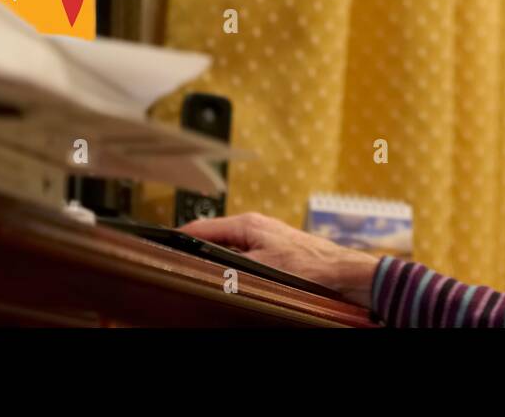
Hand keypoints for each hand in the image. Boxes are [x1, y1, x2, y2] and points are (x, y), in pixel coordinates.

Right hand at [179, 212, 380, 307]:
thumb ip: (230, 264)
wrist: (343, 274)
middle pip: (212, 239)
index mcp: (247, 224)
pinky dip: (233, 268)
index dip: (179, 238)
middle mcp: (254, 228)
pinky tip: (230, 280)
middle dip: (196, 252)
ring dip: (216, 262)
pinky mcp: (272, 252)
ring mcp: (263, 239)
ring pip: (227, 251)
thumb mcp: (262, 268)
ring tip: (201, 274)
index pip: (202, 227)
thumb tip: (205, 266)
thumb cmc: (310, 265)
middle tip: (177, 266)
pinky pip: (242, 259)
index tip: (161, 247)